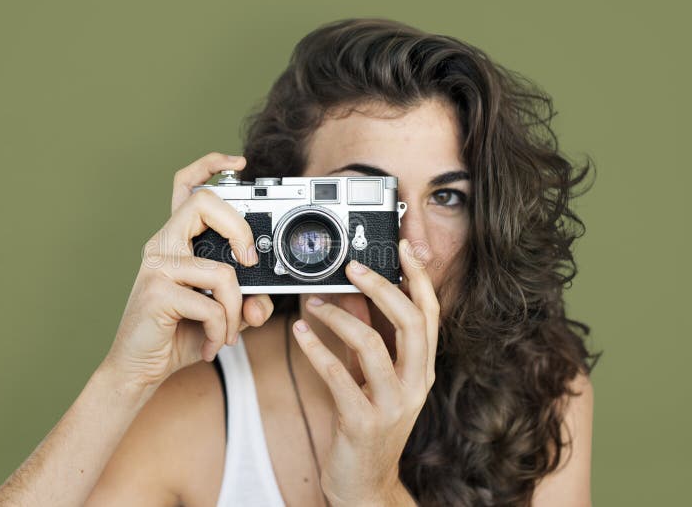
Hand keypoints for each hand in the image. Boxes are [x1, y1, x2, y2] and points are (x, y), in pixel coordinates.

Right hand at [102, 152, 273, 390]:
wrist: (139, 369)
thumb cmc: (177, 335)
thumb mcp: (220, 315)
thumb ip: (245, 302)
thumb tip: (263, 302)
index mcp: (176, 240)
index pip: (185, 187)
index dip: (210, 166)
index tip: (237, 163)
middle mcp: (163, 245)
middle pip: (205, 204)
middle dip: (241, 231)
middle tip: (249, 264)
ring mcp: (157, 266)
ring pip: (223, 271)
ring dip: (235, 312)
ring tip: (227, 333)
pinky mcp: (157, 291)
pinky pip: (212, 304)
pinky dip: (220, 330)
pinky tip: (209, 345)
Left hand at [292, 238, 437, 505]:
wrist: (365, 485)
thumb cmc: (369, 426)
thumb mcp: (373, 378)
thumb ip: (366, 338)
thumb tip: (350, 296)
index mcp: (423, 370)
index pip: (430, 314)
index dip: (419, 278)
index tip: (402, 248)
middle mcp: (416, 384)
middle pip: (411, 322)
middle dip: (382, 287)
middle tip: (353, 267)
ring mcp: (393, 404)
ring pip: (373, 344)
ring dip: (339, 316)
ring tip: (313, 303)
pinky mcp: (363, 421)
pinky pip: (338, 375)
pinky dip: (316, 348)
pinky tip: (299, 332)